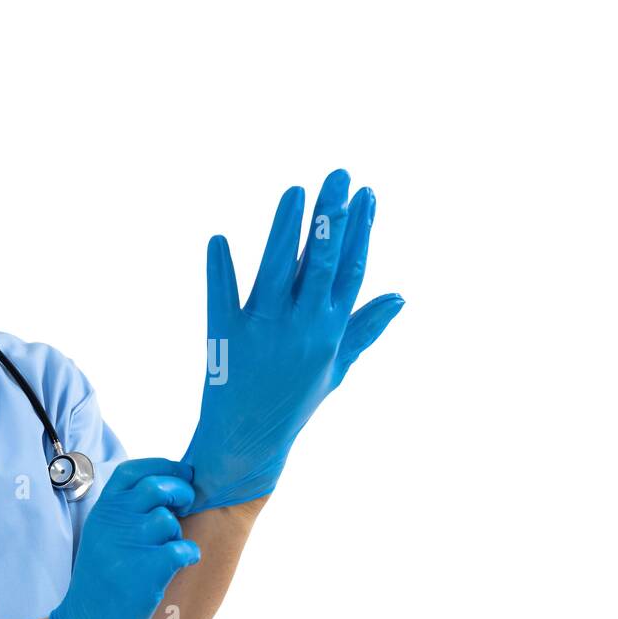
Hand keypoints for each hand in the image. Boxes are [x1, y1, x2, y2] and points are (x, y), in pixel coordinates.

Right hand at [48, 458, 201, 618]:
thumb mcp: (102, 534)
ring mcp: (129, 545)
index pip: (134, 471)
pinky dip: (189, 555)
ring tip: (168, 549)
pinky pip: (183, 548)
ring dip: (177, 532)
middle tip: (186, 505)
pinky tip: (181, 563)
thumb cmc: (100, 579)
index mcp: (102, 510)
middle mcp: (113, 522)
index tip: (182, 474)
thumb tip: (167, 485)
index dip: (163, 467)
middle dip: (181, 491)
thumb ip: (126, 509)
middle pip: (157, 486)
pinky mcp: (147, 570)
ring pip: (169, 520)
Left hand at [180, 168, 404, 513]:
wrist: (248, 443)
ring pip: (277, 270)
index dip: (361, 231)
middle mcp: (302, 328)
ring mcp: (264, 331)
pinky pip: (223, 296)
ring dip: (285, 230)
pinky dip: (219, 269)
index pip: (351, 271)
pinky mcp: (226, 337)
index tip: (367, 193)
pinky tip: (218, 240)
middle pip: (320, 263)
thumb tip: (399, 296)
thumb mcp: (336, 368)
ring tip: (294, 192)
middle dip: (332, 218)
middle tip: (338, 175)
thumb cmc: (294, 401)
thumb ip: (364, 328)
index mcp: (330, 331)